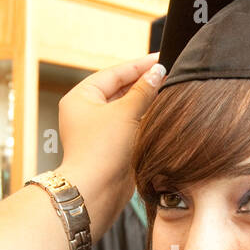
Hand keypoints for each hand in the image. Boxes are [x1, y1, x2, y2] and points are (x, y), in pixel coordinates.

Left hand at [56, 53, 164, 237]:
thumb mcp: (125, 113)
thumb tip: (157, 72)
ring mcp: (97, 130)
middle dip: (143, 82)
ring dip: (145, 100)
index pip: (114, 73)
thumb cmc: (101, 150)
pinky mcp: (109, 146)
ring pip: (125, 108)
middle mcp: (86, 111)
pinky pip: (128, 125)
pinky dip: (143, 118)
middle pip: (119, 89)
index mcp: (81, 97)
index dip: (139, 65)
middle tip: (168, 73)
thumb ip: (143, 90)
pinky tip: (161, 112)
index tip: (161, 58)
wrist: (96, 190)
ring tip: (168, 89)